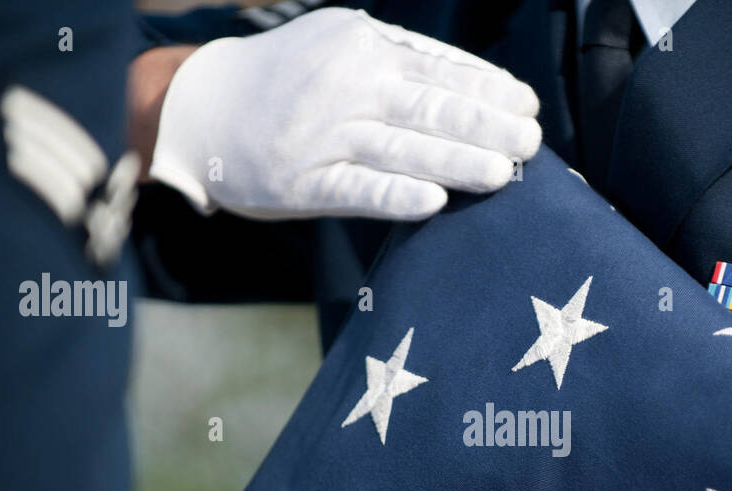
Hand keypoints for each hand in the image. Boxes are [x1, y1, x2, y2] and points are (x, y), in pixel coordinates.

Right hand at [148, 8, 541, 220]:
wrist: (201, 109)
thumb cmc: (290, 82)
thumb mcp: (340, 47)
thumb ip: (403, 60)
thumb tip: (480, 83)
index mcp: (362, 46)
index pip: (438, 68)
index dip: (487, 88)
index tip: (526, 106)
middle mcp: (345, 86)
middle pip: (429, 107)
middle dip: (486, 125)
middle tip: (530, 143)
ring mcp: (322, 137)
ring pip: (401, 148)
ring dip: (456, 160)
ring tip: (502, 173)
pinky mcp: (301, 184)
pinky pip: (356, 190)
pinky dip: (396, 196)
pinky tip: (434, 203)